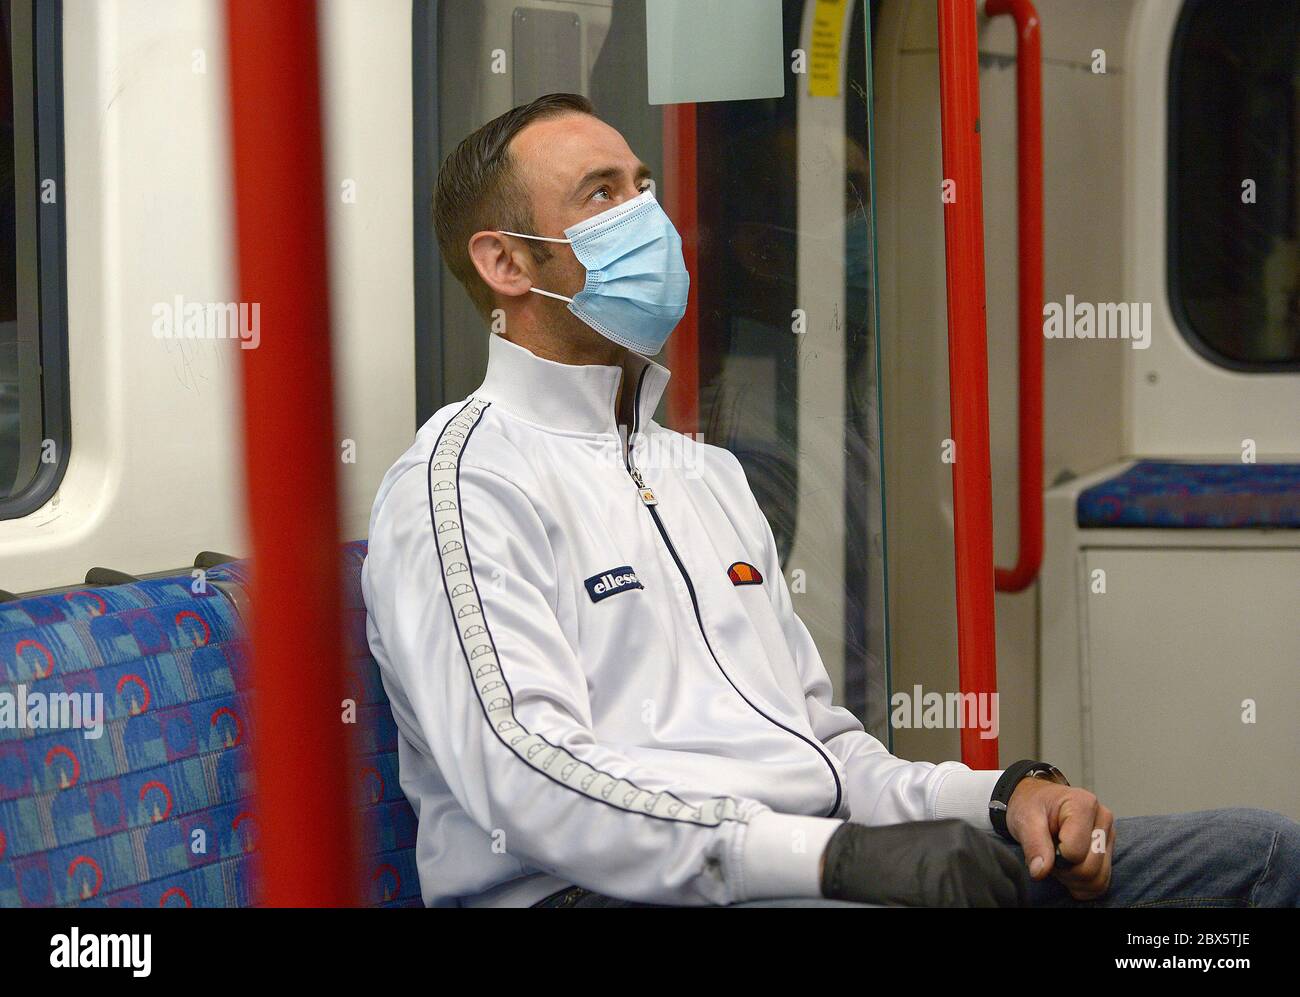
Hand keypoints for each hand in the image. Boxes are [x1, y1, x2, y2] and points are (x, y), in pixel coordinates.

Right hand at [820, 819, 1028, 906]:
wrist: (860, 857)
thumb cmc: (892, 850)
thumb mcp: (936, 839)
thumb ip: (966, 854)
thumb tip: (988, 880)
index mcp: (968, 835)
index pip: (1011, 867)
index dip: (1015, 889)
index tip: (1013, 900)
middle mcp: (970, 852)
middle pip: (1005, 890)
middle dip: (1004, 904)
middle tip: (998, 909)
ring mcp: (961, 876)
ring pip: (990, 906)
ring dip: (985, 909)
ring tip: (967, 905)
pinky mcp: (948, 898)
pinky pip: (970, 910)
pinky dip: (966, 910)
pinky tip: (951, 906)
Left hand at [1007, 777, 1113, 899]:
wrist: (1038, 802)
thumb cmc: (1032, 805)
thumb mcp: (1025, 819)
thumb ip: (1033, 844)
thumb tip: (1040, 871)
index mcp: (1084, 805)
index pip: (1075, 851)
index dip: (1055, 857)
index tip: (1044, 844)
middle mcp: (1103, 819)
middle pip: (1090, 869)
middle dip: (1064, 871)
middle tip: (1048, 856)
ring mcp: (1108, 836)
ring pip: (1098, 880)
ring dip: (1073, 880)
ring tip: (1057, 861)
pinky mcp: (1109, 851)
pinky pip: (1101, 883)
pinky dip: (1081, 885)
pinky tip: (1067, 870)